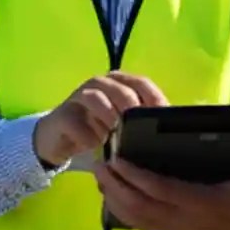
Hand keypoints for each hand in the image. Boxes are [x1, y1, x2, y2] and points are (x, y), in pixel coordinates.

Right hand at [33, 72, 168, 167]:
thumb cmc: (99, 130)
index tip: (163, 119)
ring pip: (96, 98)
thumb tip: (168, 130)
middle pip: (121, 89)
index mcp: (120, 83)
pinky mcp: (62, 115)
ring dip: (109, 117)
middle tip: (140, 132)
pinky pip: (75, 121)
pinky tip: (94, 146)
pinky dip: (87, 134)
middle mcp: (101, 84)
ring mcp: (79, 97)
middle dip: (132, 110)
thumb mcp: (123, 126)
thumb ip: (142, 123)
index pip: (142, 83)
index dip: (154, 99)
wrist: (61, 138)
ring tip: (117, 136)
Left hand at [95, 137, 229, 229]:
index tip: (118, 159)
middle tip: (99, 164)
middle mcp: (185, 219)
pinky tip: (112, 195)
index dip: (137, 177)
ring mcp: (178, 229)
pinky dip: (123, 211)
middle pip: (140, 206)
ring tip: (99, 176)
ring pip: (137, 218)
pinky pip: (143, 225)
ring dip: (114, 198)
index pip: (161, 190)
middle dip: (115, 186)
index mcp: (203, 203)